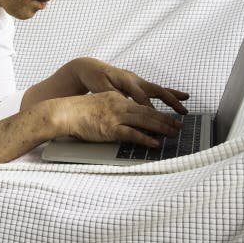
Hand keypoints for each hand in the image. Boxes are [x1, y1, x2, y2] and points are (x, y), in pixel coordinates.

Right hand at [51, 91, 183, 146]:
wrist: (64, 112)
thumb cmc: (77, 111)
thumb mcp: (99, 104)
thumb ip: (112, 108)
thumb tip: (122, 118)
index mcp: (116, 98)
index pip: (141, 104)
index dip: (157, 111)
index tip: (168, 116)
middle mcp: (119, 105)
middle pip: (148, 112)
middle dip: (166, 119)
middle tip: (179, 125)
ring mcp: (116, 116)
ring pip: (145, 121)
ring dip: (162, 128)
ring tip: (174, 134)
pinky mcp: (111, 128)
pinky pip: (133, 134)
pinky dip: (146, 139)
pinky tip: (155, 143)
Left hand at [68, 57, 189, 113]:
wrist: (90, 68)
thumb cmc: (94, 77)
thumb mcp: (100, 86)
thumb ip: (111, 94)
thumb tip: (122, 102)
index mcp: (126, 80)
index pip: (140, 96)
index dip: (148, 108)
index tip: (156, 119)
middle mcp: (134, 79)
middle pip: (156, 90)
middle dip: (170, 101)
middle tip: (182, 112)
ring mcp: (137, 81)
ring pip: (158, 89)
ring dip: (173, 97)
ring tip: (186, 103)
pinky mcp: (137, 83)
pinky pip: (155, 90)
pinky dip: (167, 94)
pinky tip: (178, 98)